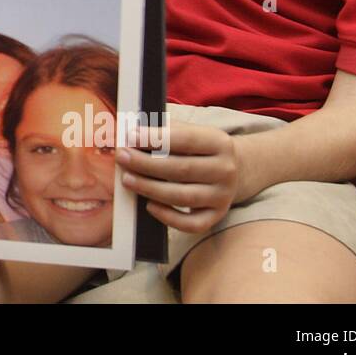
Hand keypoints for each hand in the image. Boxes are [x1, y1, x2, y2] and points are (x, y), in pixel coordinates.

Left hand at [117, 121, 239, 233]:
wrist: (233, 169)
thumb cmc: (199, 148)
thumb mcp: (190, 131)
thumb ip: (164, 131)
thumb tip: (131, 134)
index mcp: (219, 142)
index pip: (185, 139)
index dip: (155, 138)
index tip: (130, 136)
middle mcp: (225, 170)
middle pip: (181, 169)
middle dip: (146, 164)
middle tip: (122, 157)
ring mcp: (222, 196)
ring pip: (183, 197)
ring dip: (150, 188)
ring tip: (127, 179)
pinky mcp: (217, 216)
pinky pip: (192, 224)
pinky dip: (169, 217)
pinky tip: (149, 206)